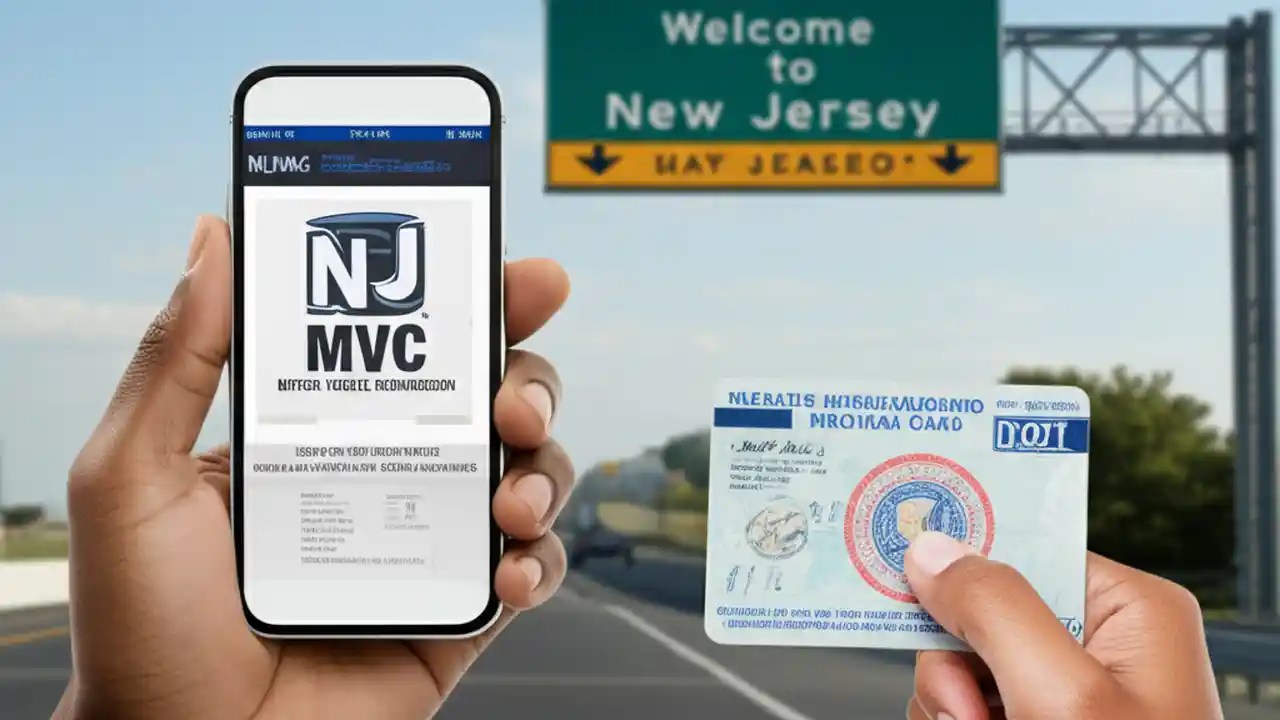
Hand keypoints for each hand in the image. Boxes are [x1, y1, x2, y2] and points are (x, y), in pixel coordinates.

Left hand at [54, 216, 573, 719]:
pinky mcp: (458, 613)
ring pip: (530, 474)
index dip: (475, 300)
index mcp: (321, 430)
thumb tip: (211, 239)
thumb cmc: (142, 627)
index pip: (409, 343)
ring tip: (511, 501)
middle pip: (493, 396)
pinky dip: (539, 562)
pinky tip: (507, 573)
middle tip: (510, 405)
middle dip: (530, 381)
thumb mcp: (131, 476)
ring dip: (547, 472)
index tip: (521, 274)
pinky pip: (529, 569)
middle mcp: (387, 474)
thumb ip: (177, 359)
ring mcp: (428, 542)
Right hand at [904, 531, 1222, 719]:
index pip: (1026, 549)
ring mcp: (1062, 694)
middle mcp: (1099, 646)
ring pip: (959, 668)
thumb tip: (934, 551)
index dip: (965, 561)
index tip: (903, 567)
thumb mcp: (1063, 695)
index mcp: (1130, 613)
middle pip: (979, 613)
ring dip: (953, 711)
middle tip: (974, 713)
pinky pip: (961, 709)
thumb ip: (996, 610)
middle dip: (957, 668)